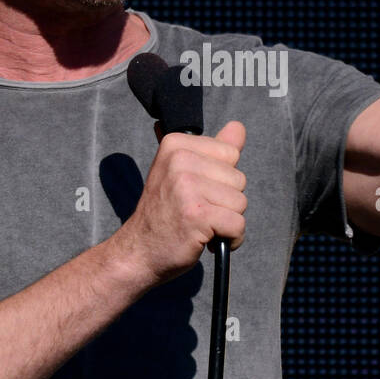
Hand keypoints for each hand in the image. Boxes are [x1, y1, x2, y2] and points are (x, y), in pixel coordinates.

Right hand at [113, 120, 247, 284]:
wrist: (140, 251)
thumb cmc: (166, 213)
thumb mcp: (184, 173)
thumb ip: (214, 149)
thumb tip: (238, 127)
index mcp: (176, 144)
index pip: (230, 153)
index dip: (222, 178)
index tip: (199, 191)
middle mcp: (179, 161)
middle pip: (239, 178)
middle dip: (226, 201)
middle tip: (197, 211)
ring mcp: (187, 187)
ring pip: (240, 202)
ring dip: (227, 221)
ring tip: (201, 225)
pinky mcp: (197, 215)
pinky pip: (237, 225)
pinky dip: (231, 239)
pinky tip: (209, 240)